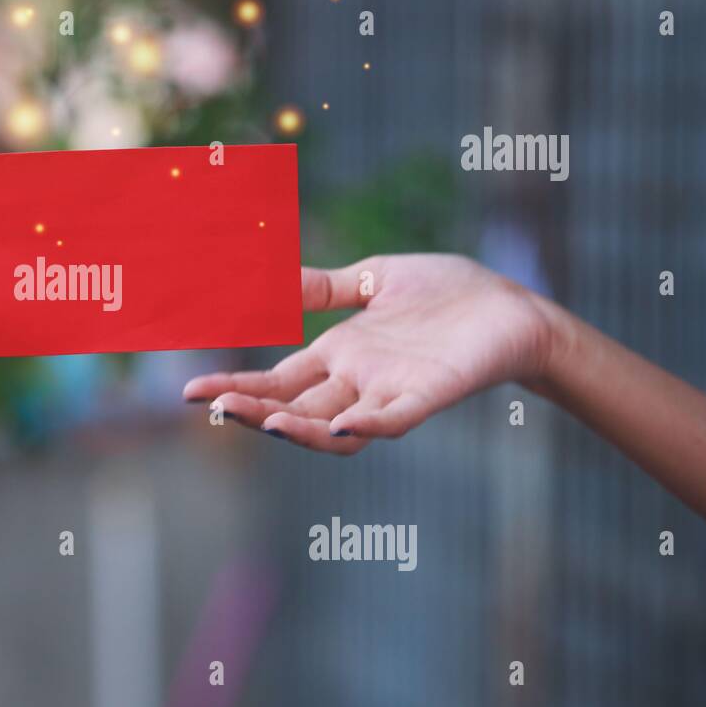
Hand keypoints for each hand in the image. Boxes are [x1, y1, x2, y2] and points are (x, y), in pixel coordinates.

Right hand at [183, 254, 559, 452]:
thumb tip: (270, 277)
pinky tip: (340, 426)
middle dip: (251, 410)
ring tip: (262, 421)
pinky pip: (394, 421)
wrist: (514, 308)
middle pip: (293, 407)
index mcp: (340, 355)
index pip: (276, 380)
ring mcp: (390, 392)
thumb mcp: (374, 279)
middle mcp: (357, 382)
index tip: (191, 395)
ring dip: (297, 428)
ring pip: (333, 426)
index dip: (235, 387)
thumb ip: (324, 286)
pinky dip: (367, 428)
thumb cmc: (448, 295)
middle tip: (211, 408)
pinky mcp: (429, 394)